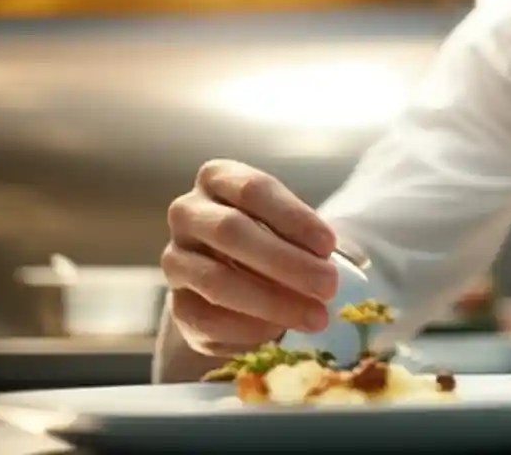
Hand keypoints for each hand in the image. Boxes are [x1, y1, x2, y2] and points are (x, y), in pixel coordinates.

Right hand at [161, 159, 338, 356]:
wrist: (235, 272)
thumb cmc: (273, 237)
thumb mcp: (290, 225)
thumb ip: (306, 239)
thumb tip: (335, 268)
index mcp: (217, 178)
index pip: (253, 190)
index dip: (294, 218)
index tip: (329, 245)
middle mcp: (187, 213)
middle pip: (230, 231)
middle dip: (285, 262)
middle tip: (328, 286)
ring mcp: (175, 258)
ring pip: (216, 280)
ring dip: (272, 303)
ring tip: (315, 317)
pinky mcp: (176, 304)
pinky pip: (207, 319)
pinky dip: (248, 329)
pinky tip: (280, 332)